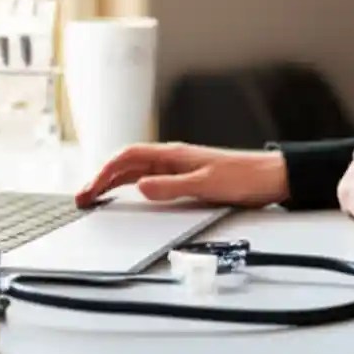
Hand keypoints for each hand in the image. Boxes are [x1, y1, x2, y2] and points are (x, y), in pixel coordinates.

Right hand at [75, 142, 289, 208]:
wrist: (271, 176)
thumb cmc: (244, 177)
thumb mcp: (206, 185)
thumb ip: (172, 187)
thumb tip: (140, 188)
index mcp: (173, 155)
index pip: (128, 157)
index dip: (104, 172)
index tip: (89, 190)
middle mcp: (172, 158)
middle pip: (127, 164)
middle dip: (101, 179)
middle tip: (82, 198)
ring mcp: (177, 168)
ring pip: (136, 172)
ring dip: (114, 184)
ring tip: (95, 199)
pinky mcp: (186, 178)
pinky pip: (151, 181)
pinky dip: (132, 188)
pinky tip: (126, 197)